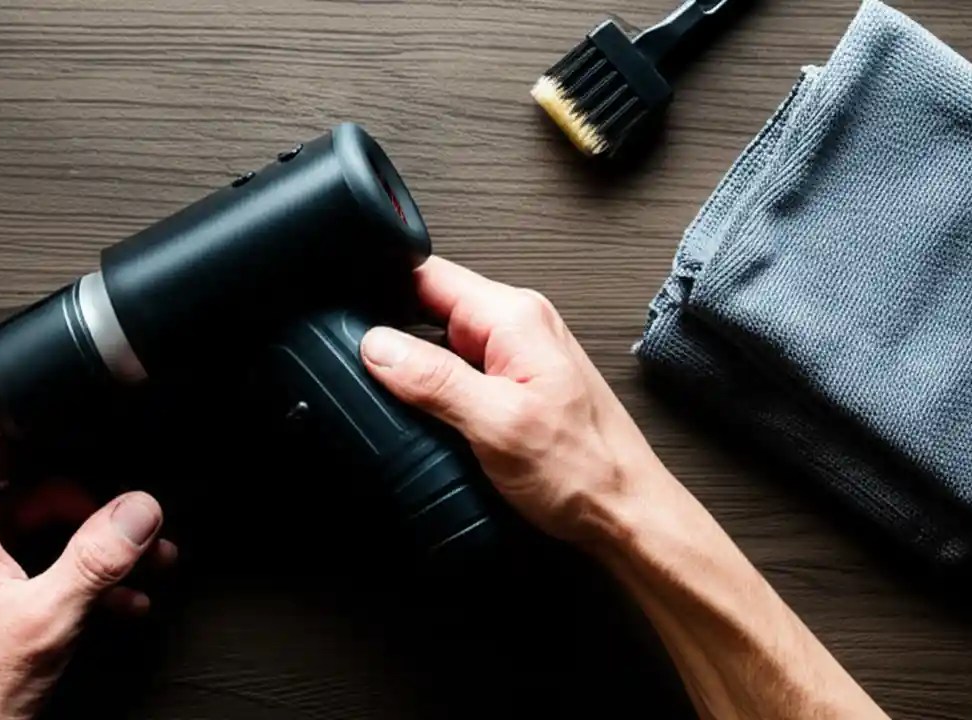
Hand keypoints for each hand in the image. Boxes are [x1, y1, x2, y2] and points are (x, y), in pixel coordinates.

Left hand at [0, 375, 176, 719]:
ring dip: (90, 534)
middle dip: (82, 487)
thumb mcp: (44, 619)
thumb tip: (139, 511)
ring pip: (37, 518)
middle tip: (124, 505)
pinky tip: (119, 596)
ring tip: (139, 559)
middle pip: (22, 472)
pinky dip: (78, 569)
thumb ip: (96, 559)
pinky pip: (37, 557)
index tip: (39, 374)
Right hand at [359, 257, 663, 542]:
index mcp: (514, 317)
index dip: (379, 287)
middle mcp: (517, 325)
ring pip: (439, 340)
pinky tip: (421, 413)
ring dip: (411, 366)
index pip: (429, 274)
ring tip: (392, 398)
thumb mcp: (496, 423)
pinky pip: (457, 370)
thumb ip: (433, 379)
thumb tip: (377, 345)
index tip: (345, 316)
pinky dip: (432, 388)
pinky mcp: (512, 384)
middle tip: (360, 369)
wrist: (626, 515)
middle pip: (428, 305)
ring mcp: (515, 354)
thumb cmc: (585, 471)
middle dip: (390, 332)